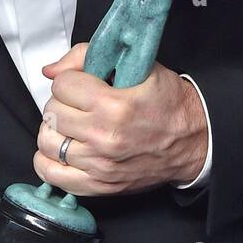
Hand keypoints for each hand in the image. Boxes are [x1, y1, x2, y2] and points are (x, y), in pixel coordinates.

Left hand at [34, 42, 209, 193]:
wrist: (194, 140)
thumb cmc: (169, 104)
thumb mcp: (138, 66)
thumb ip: (89, 57)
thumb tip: (52, 71)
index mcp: (114, 105)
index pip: (62, 85)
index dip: (70, 81)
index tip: (81, 84)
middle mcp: (104, 137)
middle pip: (52, 112)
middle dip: (62, 103)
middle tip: (78, 103)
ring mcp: (100, 164)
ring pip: (48, 141)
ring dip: (55, 130)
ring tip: (70, 125)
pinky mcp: (99, 184)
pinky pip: (52, 174)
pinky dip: (49, 160)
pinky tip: (63, 148)